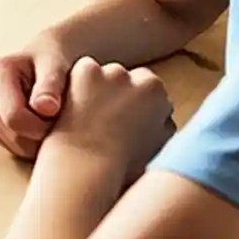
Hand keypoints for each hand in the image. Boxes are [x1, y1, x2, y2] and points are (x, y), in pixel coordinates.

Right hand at [0, 40, 72, 158]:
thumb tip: (45, 108)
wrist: (43, 57)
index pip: (15, 119)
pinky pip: (14, 148)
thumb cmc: (52, 58)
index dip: (44, 125)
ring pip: (15, 147)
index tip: (62, 115)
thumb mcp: (55, 64)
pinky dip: (32, 142)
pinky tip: (41, 124)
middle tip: (60, 117)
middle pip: (15, 137)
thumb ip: (50, 83)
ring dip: (38, 140)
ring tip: (51, 118)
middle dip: (42, 134)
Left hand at [44, 57, 175, 185]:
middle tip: (103, 119)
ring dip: (97, 88)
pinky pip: (82, 71)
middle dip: (118, 94)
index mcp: (160, 96)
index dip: (137, 107)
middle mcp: (141, 78)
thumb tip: (164, 118)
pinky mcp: (86, 70)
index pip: (151, 91)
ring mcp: (112, 72)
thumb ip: (164, 127)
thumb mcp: (159, 149)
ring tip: (85, 116)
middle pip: (127, 80)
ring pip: (104, 74)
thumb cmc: (123, 167)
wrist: (88, 167)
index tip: (125, 122)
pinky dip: (76, 84)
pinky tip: (74, 106)